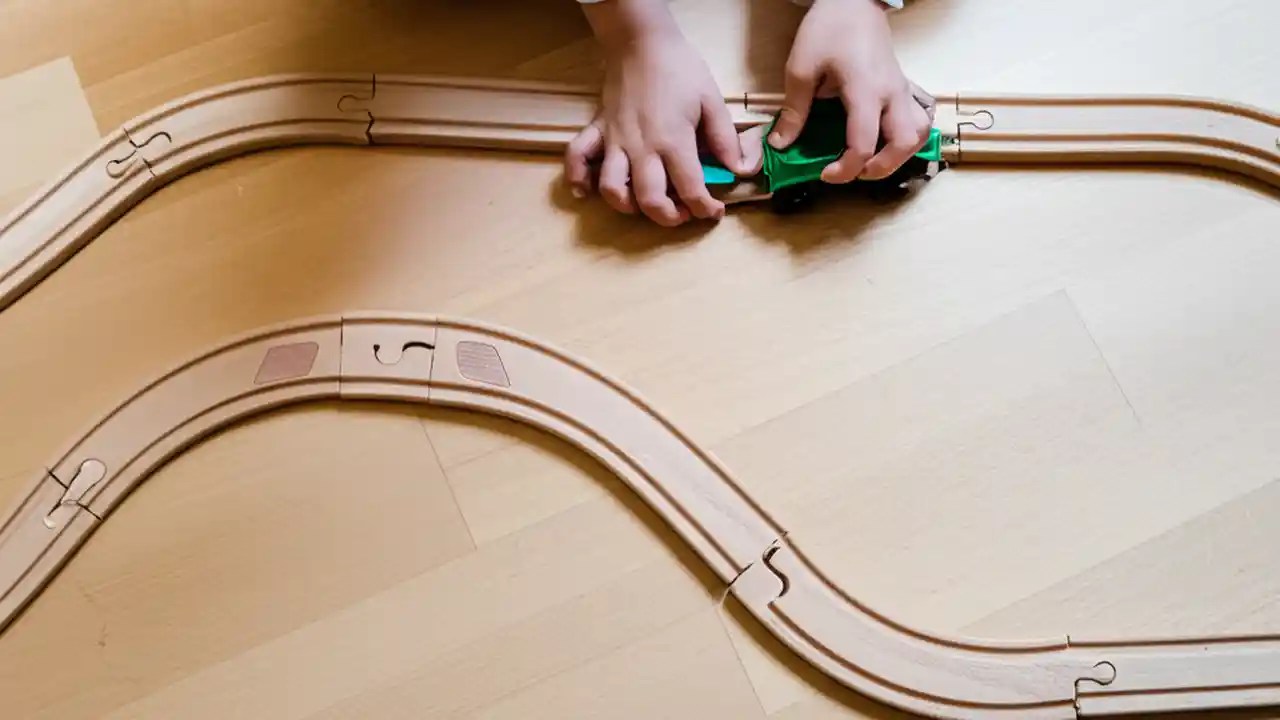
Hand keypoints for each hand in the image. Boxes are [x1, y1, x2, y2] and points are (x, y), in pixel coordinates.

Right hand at [565, 0, 747, 225]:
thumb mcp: (712, 100)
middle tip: (682, 212)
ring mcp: (615, 140)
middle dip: (668, 217)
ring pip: (612, 188)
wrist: (641, 42)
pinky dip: (578, 178)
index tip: (714, 211)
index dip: (705, 208)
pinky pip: (578, 157)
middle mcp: (642, 147)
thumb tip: (740, 169)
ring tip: (643, 204)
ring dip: (627, 206)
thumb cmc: (679, 69)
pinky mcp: (597, 130)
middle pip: (649, 200)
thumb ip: (725, 139)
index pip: (690, 188)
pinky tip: (586, 190)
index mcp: (673, 140)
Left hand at [770, 0, 933, 182]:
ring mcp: (902, 90)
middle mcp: (892, 93)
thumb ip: (794, 110)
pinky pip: (917, 119)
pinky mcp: (904, 88)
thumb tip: (781, 144)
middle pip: (904, 143)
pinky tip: (885, 143)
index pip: (863, 143)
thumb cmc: (828, 29)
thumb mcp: (801, 68)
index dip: (846, 169)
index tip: (824, 174)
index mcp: (865, 89)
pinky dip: (906, 139)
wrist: (853, 1)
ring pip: (918, 133)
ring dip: (900, 155)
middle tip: (854, 173)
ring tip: (872, 162)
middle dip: (881, 168)